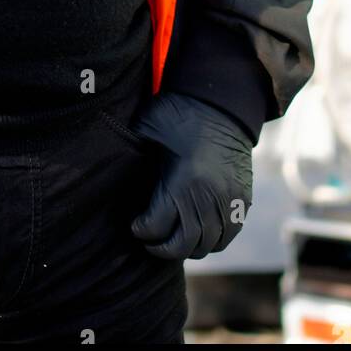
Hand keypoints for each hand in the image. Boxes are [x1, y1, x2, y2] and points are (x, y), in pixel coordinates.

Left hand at [129, 92, 253, 260]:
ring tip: (172, 238)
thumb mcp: (147, 130)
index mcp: (183, 181)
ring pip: (208, 245)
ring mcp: (229, 201)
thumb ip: (133, 154)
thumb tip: (108, 169)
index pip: (159, 226)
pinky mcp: (242, 199)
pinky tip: (195, 233)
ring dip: (188, 247)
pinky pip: (227, 235)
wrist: (221, 103)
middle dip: (162, 247)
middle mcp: (209, 196)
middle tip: (150, 240)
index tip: (135, 226)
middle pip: (185, 244)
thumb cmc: (178, 114)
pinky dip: (211, 241)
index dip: (143, 230)